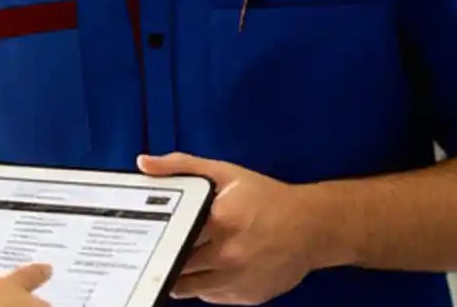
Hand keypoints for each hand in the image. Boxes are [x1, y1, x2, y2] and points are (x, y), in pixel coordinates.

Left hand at [138, 153, 331, 304]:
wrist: (313, 227)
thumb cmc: (267, 198)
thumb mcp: (225, 173)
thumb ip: (181, 166)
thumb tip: (144, 163)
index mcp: (220, 221)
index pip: (171, 236)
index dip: (154, 236)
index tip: (143, 234)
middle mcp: (228, 255)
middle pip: (177, 265)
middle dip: (164, 257)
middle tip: (157, 248)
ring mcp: (238, 279)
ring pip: (188, 287)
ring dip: (180, 275)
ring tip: (182, 258)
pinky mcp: (247, 296)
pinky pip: (210, 296)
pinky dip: (203, 285)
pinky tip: (208, 267)